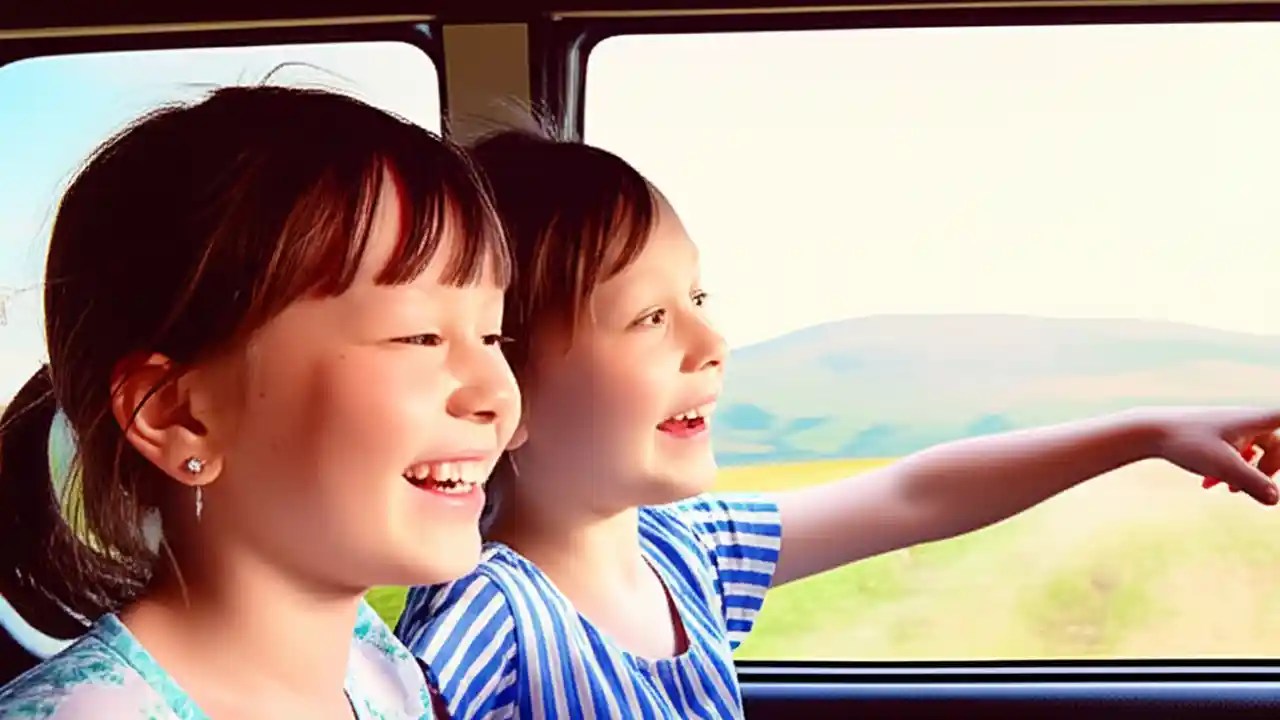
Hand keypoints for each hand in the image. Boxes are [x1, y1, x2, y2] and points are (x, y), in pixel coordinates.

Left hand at [1141, 407, 1279, 505]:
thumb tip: (1277, 500)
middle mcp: (1248, 419)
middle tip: (1248, 489)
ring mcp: (1232, 426)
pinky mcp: (1216, 434)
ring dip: (1246, 473)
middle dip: (1268, 470)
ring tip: (1227, 491)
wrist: (1146, 430)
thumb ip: (1252, 483)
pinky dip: (1229, 470)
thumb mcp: (1222, 466)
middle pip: (1276, 444)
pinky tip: (1209, 486)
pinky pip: (1236, 452)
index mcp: (1256, 419)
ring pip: (1254, 451)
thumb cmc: (1185, 442)